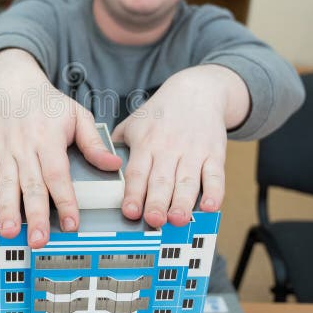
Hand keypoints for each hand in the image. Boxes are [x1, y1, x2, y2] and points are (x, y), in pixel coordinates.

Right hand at [0, 51, 120, 247]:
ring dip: (7, 211)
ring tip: (9, 233)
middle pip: (31, 185)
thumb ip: (93, 142)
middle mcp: (25, 148)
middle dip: (34, 215)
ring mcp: (6, 153)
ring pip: (6, 185)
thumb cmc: (49, 103)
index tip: (71, 224)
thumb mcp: (77, 114)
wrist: (14, 85)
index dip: (65, 201)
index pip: (58, 174)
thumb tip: (113, 165)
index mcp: (48, 138)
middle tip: (38, 239)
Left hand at [111, 65, 246, 227]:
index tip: (129, 211)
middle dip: (158, 202)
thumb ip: (116, 146)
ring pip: (188, 181)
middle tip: (154, 220)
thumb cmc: (161, 113)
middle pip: (162, 180)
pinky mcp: (215, 154)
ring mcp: (193, 152)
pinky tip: (210, 207)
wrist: (198, 91)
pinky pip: (215, 175)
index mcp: (146, 143)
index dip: (133, 193)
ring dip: (184, 202)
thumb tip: (97, 167)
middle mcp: (169, 149)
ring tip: (178, 219)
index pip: (137, 172)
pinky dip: (215, 192)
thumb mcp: (134, 123)